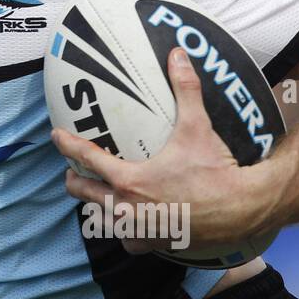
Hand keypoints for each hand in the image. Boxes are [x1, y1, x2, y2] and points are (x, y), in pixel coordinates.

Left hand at [52, 47, 277, 251]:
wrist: (243, 209)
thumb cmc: (216, 170)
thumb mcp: (197, 126)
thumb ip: (185, 89)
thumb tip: (177, 55)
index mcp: (129, 179)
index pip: (87, 158)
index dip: (67, 145)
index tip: (56, 136)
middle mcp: (127, 208)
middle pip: (83, 194)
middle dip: (74, 181)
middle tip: (72, 171)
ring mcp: (140, 229)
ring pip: (102, 220)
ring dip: (96, 208)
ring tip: (96, 198)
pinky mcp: (155, 244)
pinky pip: (128, 241)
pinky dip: (124, 233)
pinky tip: (127, 226)